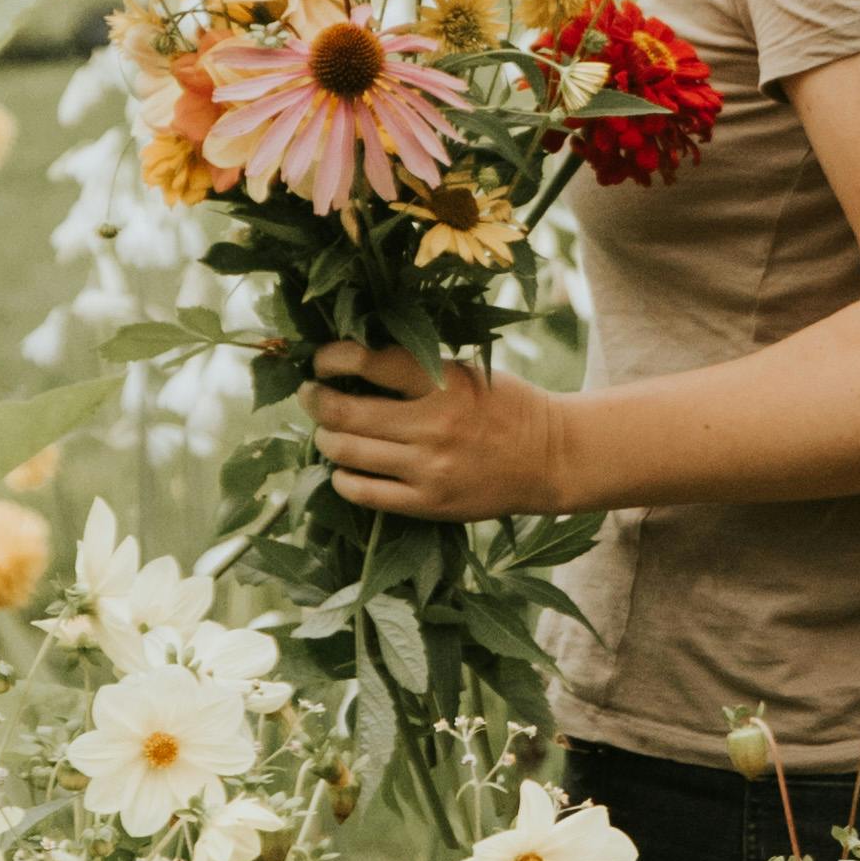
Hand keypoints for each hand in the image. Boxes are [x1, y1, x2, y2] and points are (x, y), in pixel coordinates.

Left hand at [309, 341, 576, 524]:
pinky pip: (364, 493)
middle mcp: (433, 424)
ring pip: (347, 451)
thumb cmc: (503, 406)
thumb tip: (350, 361)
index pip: (367, 361)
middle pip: (345, 410)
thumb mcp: (466, 371)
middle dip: (315, 400)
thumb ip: (416, 368)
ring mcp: (429, 467)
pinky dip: (342, 478)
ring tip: (327, 431)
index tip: (322, 360)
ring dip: (325, 438)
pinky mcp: (429, 502)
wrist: (550, 458)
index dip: (331, 358)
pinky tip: (344, 468)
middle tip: (310, 394)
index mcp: (443, 381)